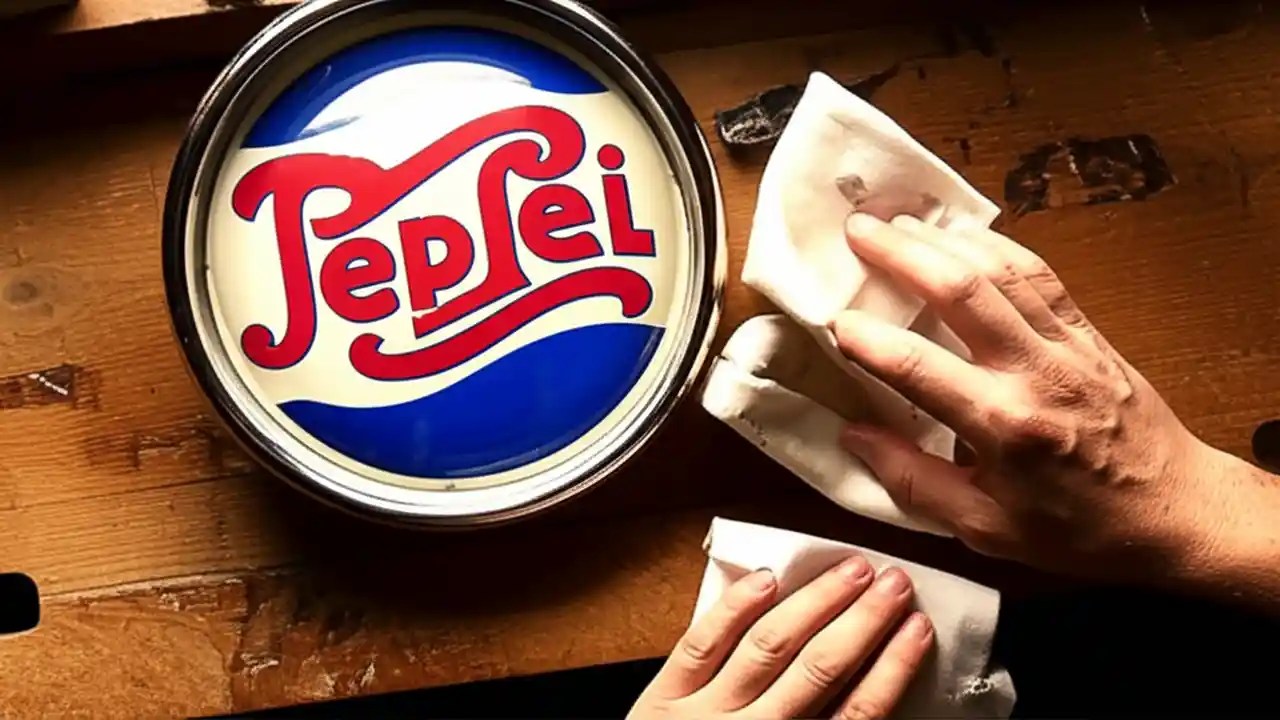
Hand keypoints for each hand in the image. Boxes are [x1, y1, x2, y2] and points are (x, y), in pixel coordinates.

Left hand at [629, 559, 932, 719]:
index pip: (856, 714)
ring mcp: (703, 715)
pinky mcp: (662, 698)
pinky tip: (768, 580)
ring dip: (815, 603)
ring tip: (851, 569)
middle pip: (819, 670)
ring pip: (768, 647)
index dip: (891, 667)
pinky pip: (700, 645)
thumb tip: (869, 687)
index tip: (918, 628)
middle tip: (896, 582)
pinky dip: (734, 610)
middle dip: (863, 621)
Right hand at [831, 213, 1230, 582]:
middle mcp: (1036, 373)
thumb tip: (855, 437)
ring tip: (899, 221)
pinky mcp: (1087, 332)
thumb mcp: (985, 529)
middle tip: (857, 230)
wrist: (1175, 512)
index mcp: (1004, 427)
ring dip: (944, 238)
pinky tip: (962, 236)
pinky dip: (995, 246)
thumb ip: (914, 481)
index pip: (919, 367)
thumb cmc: (1079, 530)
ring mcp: (1067, 345)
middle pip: (961, 290)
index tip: (833, 321)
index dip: (868, 338)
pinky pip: (1038, 273)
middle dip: (901, 253)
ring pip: (1000, 269)